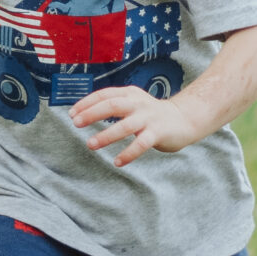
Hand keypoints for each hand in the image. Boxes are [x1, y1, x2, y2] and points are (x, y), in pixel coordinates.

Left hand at [71, 87, 205, 166]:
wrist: (183, 119)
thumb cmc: (150, 114)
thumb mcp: (132, 102)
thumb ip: (114, 104)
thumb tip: (83, 113)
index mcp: (129, 93)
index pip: (104, 94)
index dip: (87, 103)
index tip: (72, 114)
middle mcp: (138, 103)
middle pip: (112, 105)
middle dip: (92, 114)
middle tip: (76, 124)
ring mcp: (149, 117)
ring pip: (125, 126)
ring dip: (106, 136)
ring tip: (90, 145)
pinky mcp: (158, 132)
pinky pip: (141, 144)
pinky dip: (128, 154)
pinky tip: (117, 162)